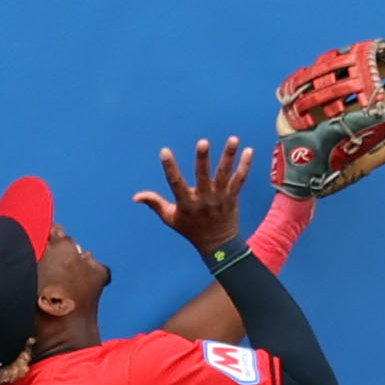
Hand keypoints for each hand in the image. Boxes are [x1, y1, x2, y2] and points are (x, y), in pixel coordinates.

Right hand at [134, 136, 253, 253]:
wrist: (218, 245)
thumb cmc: (191, 230)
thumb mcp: (170, 218)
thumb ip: (154, 203)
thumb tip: (136, 196)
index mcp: (186, 203)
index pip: (176, 183)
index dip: (170, 167)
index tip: (164, 151)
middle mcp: (204, 199)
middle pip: (203, 176)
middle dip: (203, 159)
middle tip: (203, 142)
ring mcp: (220, 198)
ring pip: (224, 174)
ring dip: (228, 156)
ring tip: (233, 139)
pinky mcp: (232, 198)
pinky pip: (239, 180)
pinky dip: (245, 165)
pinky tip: (249, 151)